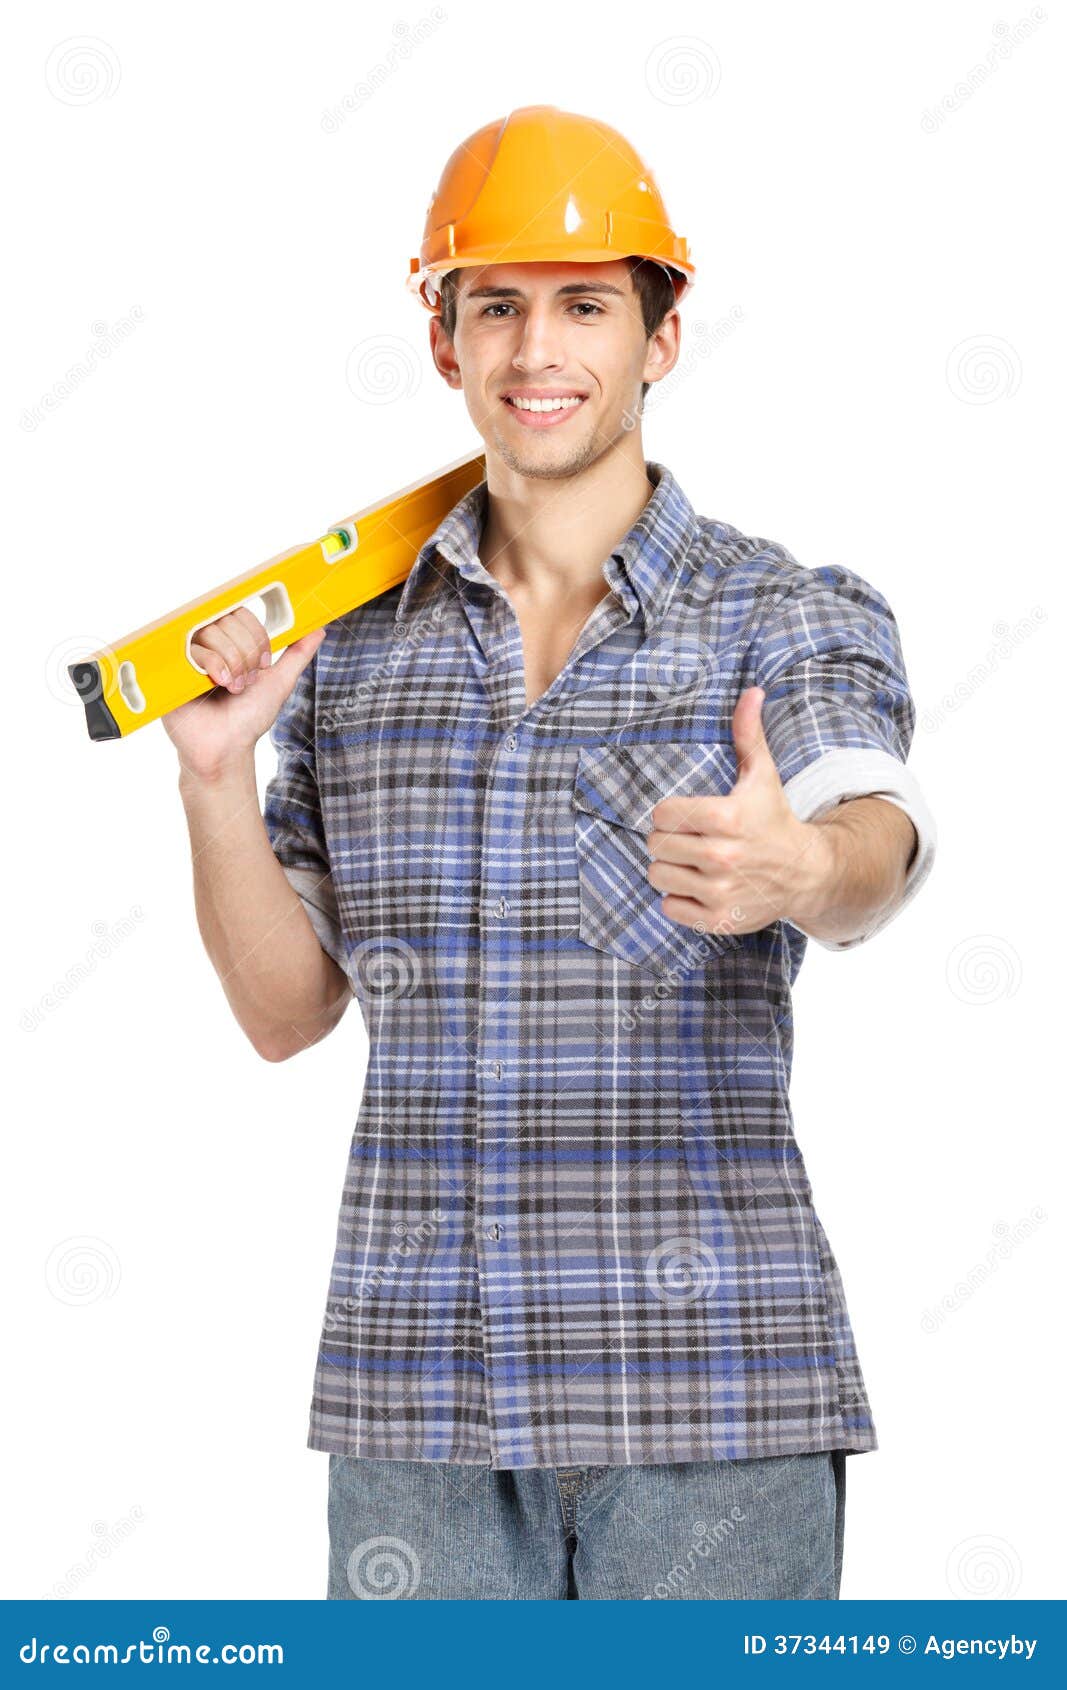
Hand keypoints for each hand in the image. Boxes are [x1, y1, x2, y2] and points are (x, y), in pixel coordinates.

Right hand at [162, 607, 326, 782]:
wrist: (226, 747)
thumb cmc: (248, 718)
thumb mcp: (279, 682)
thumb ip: (298, 655)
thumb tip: (319, 629)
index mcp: (230, 643)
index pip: (242, 614)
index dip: (257, 636)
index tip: (263, 664)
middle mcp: (208, 645)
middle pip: (228, 619)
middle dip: (246, 652)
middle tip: (246, 680)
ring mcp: (188, 655)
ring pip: (211, 631)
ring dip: (232, 661)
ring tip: (233, 687)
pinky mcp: (171, 667)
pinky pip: (193, 648)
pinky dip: (214, 665)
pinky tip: (218, 685)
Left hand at [645, 686, 831, 937]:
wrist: (807, 873)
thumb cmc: (775, 819)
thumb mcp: (763, 775)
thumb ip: (748, 734)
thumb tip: (752, 691)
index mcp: (727, 817)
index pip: (662, 814)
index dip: (669, 813)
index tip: (684, 815)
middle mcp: (722, 856)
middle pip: (656, 845)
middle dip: (667, 840)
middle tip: (688, 839)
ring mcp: (720, 891)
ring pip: (658, 876)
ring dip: (669, 869)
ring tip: (691, 862)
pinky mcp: (718, 919)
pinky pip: (670, 909)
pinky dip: (678, 900)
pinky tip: (697, 886)